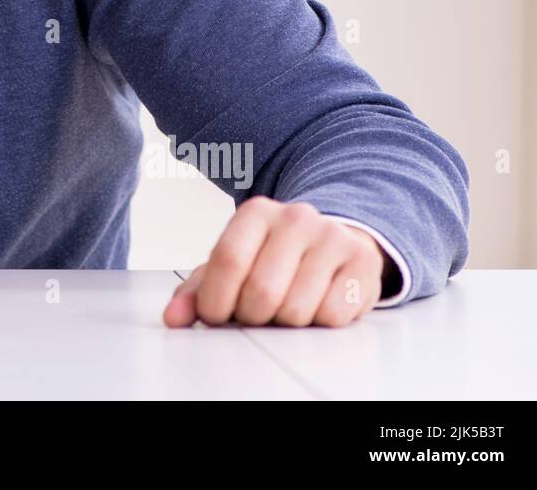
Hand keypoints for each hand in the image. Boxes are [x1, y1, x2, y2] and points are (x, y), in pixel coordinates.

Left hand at [162, 198, 389, 327]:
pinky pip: (332, 316)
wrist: (331, 243)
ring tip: (284, 307)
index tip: (216, 317)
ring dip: (284, 323)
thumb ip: (197, 291)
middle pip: (262, 290)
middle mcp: (296, 217)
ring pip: (296, 309)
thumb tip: (173, 317)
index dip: (216, 300)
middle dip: (251, 317)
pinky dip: (317, 323)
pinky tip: (315, 305)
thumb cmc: (272, 259)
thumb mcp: (233, 266)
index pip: (228, 260)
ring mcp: (333, 238)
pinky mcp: (362, 263)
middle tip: (255, 314)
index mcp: (256, 212)